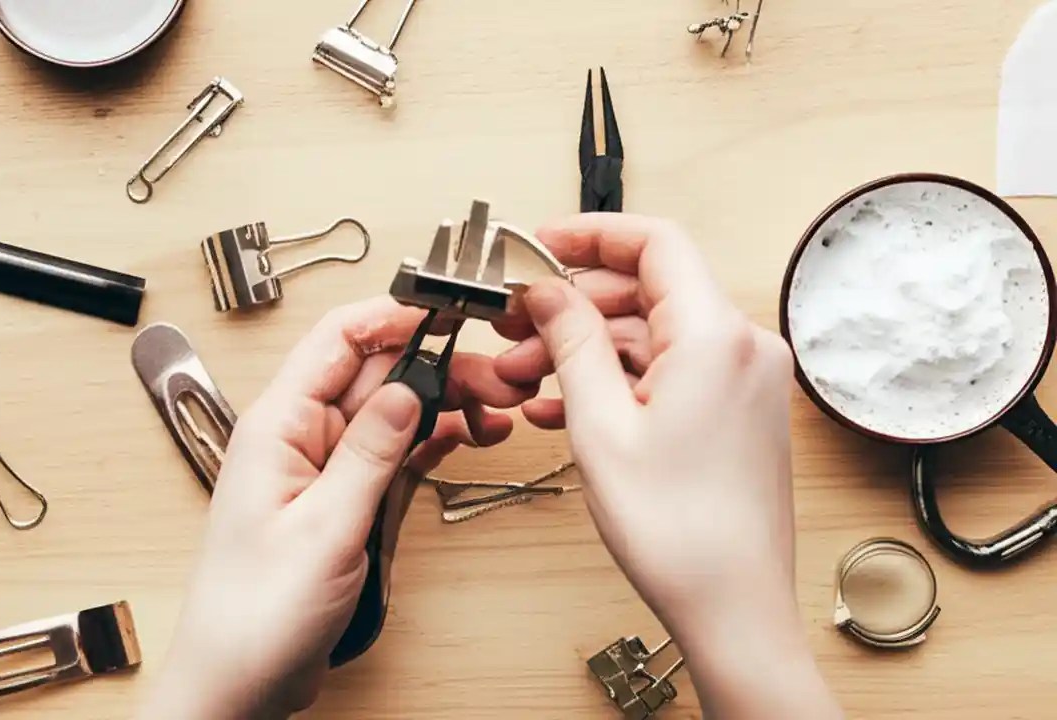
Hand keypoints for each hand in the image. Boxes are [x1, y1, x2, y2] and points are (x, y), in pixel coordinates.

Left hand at [137, 297, 532, 719]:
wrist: (237, 682)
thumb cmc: (254, 614)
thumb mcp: (325, 528)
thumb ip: (370, 452)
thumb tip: (408, 387)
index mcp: (278, 425)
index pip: (338, 339)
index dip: (395, 316)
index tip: (453, 312)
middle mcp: (299, 437)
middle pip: (374, 373)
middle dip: (437, 365)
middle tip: (495, 381)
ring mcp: (322, 469)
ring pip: (389, 412)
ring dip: (441, 405)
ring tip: (493, 412)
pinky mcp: (341, 500)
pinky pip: (390, 454)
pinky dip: (429, 443)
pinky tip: (466, 437)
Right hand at [494, 214, 839, 718]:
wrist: (733, 607)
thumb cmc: (678, 532)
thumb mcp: (599, 424)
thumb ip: (569, 340)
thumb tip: (545, 289)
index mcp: (716, 336)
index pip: (654, 243)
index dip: (590, 234)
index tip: (540, 243)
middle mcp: (743, 347)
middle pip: (647, 291)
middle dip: (574, 305)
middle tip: (515, 326)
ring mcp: (744, 381)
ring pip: (651, 336)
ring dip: (587, 350)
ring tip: (525, 379)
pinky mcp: (737, 411)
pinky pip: (668, 373)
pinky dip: (618, 380)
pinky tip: (564, 406)